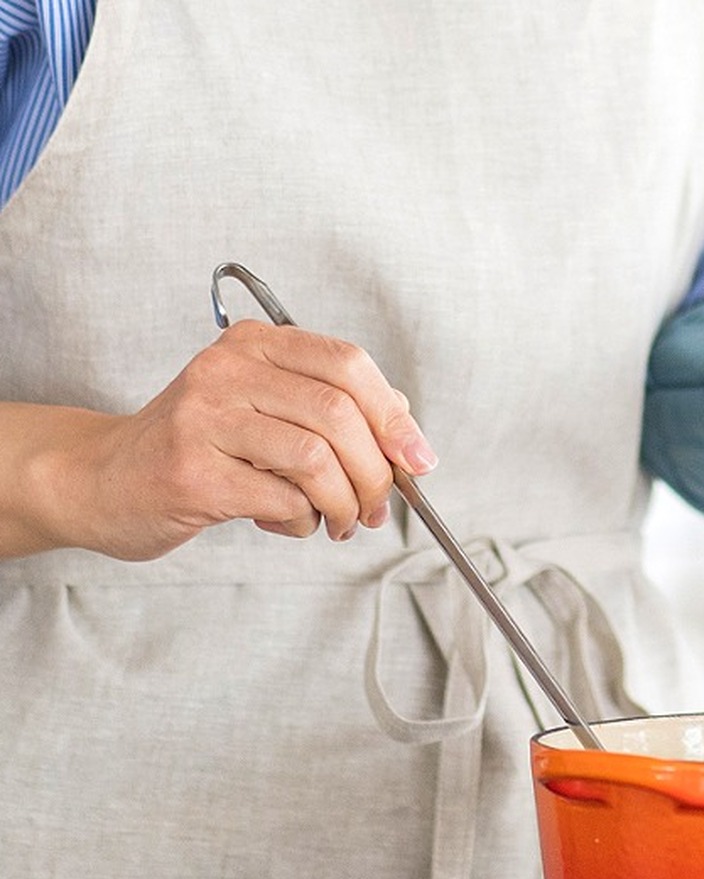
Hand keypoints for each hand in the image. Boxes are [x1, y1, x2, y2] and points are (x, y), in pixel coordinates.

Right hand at [2, 320, 435, 560]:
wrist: (100, 479)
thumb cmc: (197, 448)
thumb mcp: (264, 410)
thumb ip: (330, 409)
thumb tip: (406, 433)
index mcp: (254, 345)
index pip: (349, 364)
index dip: (394, 416)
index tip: (418, 460)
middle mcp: (227, 370)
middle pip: (340, 414)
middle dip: (376, 472)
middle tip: (376, 509)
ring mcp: (204, 418)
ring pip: (316, 458)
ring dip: (343, 503)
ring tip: (337, 522)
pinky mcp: (191, 470)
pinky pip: (281, 499)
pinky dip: (302, 521)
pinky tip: (288, 524)